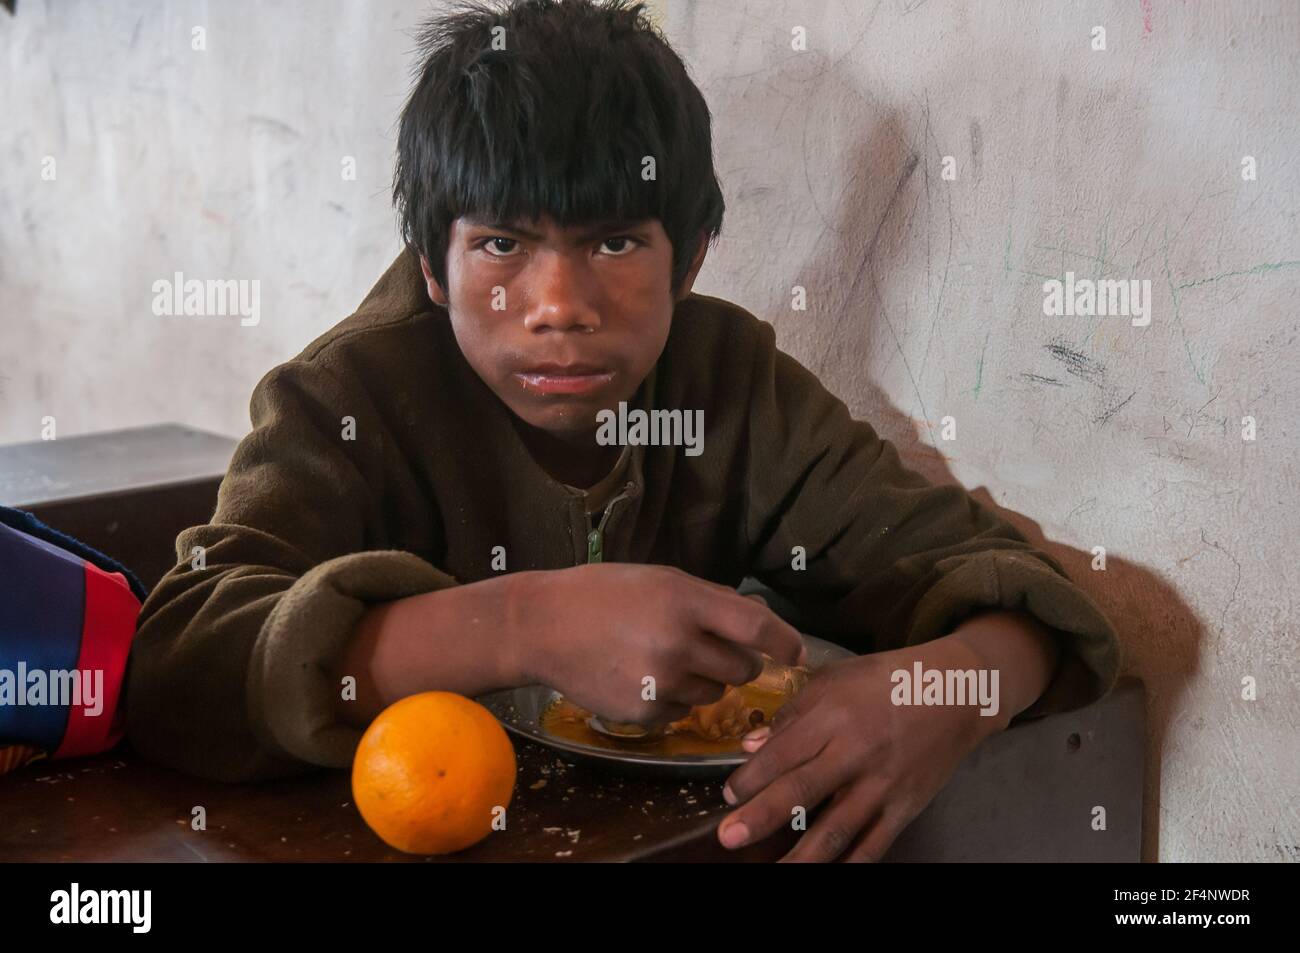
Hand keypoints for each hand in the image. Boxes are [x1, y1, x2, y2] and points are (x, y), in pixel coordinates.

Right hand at [521, 564, 806, 726]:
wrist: (544, 626)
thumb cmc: (605, 594)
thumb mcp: (661, 579)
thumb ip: (710, 599)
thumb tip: (757, 623)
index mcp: (686, 601)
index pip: (757, 627)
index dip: (786, 642)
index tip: (798, 653)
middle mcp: (679, 643)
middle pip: (743, 668)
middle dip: (738, 662)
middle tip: (713, 650)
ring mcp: (661, 681)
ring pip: (715, 693)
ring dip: (705, 681)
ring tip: (666, 659)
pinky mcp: (643, 711)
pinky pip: (682, 712)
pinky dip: (674, 699)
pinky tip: (643, 676)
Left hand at [716, 637, 997, 860]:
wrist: (955, 692)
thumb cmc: (885, 680)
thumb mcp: (834, 680)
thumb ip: (791, 714)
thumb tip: (751, 746)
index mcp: (834, 717)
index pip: (782, 752)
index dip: (750, 777)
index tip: (727, 796)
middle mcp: (855, 754)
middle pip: (801, 792)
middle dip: (760, 817)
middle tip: (727, 838)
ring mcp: (882, 786)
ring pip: (835, 830)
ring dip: (799, 857)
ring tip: (772, 873)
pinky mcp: (905, 808)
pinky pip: (872, 846)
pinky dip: (848, 866)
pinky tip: (825, 873)